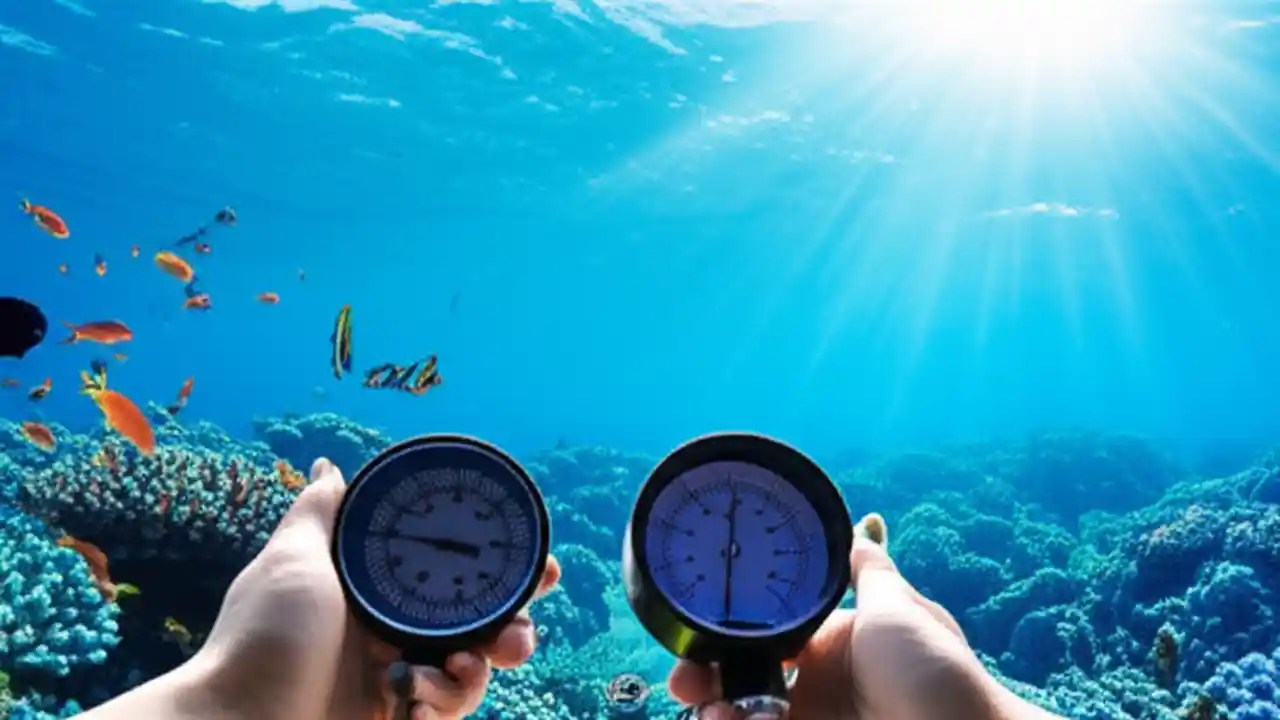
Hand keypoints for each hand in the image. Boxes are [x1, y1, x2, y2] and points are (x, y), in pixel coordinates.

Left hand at [193, 457, 561, 719]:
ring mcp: (396, 682)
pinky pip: (447, 712)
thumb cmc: (260, 639)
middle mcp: (391, 634)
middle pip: (477, 626)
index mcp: (375, 593)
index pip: (452, 573)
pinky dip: (446, 706)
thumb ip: (320, 514)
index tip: (539, 565)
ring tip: (459, 668)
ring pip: (472, 673)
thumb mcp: (291, 564)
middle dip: (511, 628)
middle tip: (517, 632)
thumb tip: (328, 463)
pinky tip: (420, 704)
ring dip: (478, 672)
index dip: (500, 569)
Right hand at [667, 513, 1038, 719]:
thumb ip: (869, 571)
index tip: (695, 633)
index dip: (728, 634)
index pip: (766, 634)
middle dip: (706, 677)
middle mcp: (818, 686)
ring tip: (711, 711)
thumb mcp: (900, 610)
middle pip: (743, 678)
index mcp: (834, 645)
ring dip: (716, 710)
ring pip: (743, 713)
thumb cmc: (939, 673)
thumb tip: (866, 523)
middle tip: (684, 682)